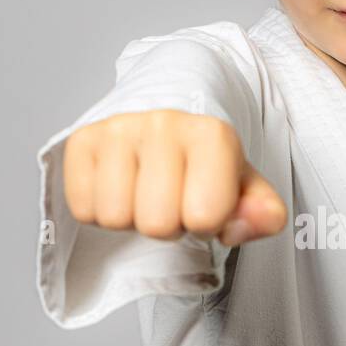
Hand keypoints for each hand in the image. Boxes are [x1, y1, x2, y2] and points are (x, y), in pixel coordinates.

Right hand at [63, 110, 287, 245]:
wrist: (166, 120)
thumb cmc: (204, 164)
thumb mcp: (244, 188)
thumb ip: (263, 212)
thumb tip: (262, 221)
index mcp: (212, 134)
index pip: (205, 216)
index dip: (207, 224)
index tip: (206, 203)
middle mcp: (163, 123)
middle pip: (156, 224)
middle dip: (167, 225)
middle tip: (172, 200)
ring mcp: (119, 128)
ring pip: (115, 218)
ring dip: (132, 217)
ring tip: (145, 192)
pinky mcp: (82, 139)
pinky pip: (83, 208)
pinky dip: (100, 209)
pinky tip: (119, 186)